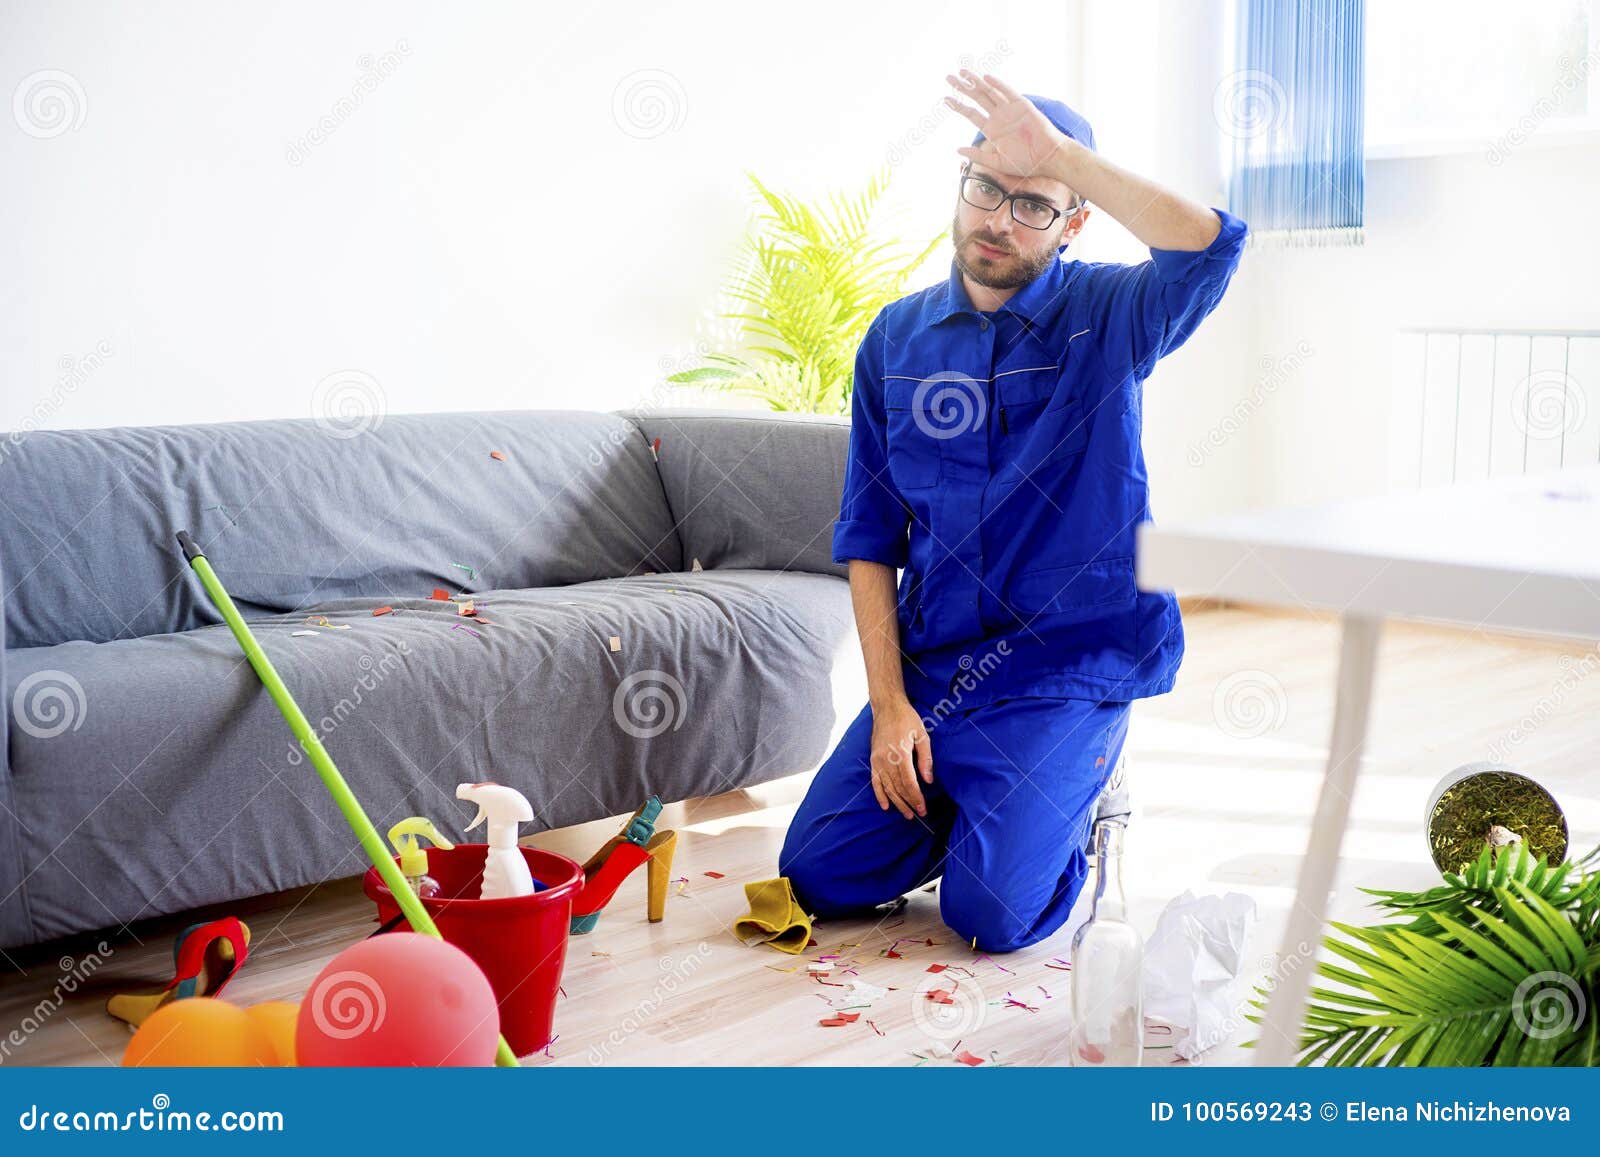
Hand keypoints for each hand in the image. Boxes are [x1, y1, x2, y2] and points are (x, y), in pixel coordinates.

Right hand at [869, 698, 933, 819]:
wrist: (886, 707)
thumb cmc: (907, 719)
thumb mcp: (922, 735)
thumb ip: (925, 758)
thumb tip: (928, 780)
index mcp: (900, 753)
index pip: (908, 783)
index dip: (916, 798)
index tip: (923, 808)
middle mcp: (886, 759)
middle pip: (897, 788)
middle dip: (908, 803)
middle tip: (918, 814)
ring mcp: (877, 760)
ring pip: (887, 787)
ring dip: (896, 802)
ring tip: (906, 814)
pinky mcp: (873, 759)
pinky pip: (875, 781)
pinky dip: (879, 794)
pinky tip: (885, 805)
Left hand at [944, 69, 1067, 179]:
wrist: (1047, 158)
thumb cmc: (1025, 162)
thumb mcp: (997, 162)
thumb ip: (978, 155)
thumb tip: (957, 150)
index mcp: (992, 129)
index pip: (971, 114)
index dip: (958, 105)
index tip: (945, 98)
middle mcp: (999, 117)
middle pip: (977, 98)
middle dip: (963, 88)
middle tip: (949, 77)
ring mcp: (1010, 110)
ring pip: (989, 92)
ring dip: (976, 82)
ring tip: (963, 73)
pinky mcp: (1022, 105)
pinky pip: (1008, 92)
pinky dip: (998, 85)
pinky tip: (986, 78)